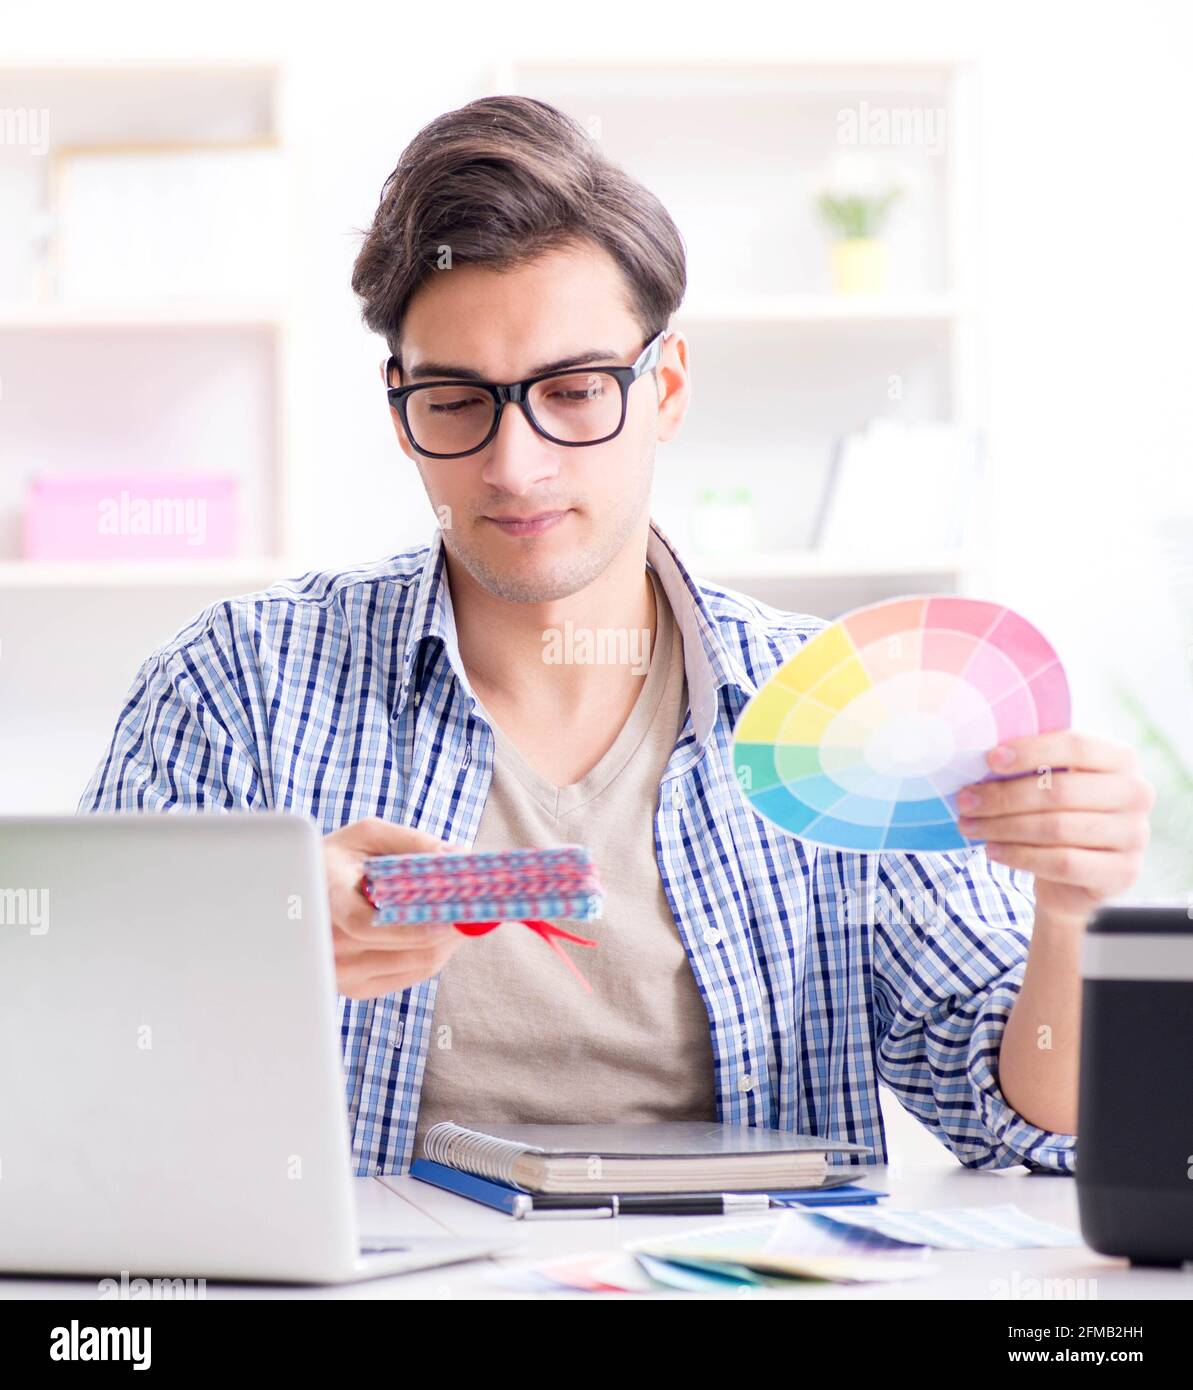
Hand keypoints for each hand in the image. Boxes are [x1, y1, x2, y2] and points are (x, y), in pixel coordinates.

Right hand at [324, 817, 465, 998]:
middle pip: (406, 948)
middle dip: (452, 926)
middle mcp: (327, 944)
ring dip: (452, 939)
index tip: (450, 914)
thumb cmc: (340, 858)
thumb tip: (458, 858)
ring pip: (418, 962)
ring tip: (470, 914)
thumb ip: (412, 843)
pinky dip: (439, 951)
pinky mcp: (356, 989)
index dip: (413, 926)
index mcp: (325, 900)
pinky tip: (447, 930)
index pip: (366, 925)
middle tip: (483, 906)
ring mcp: (340, 973)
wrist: (305, 892)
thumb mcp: (368, 835)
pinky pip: (413, 973)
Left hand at [956, 732, 1155, 924]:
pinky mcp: (1122, 872)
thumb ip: (1031, 766)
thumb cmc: (1058, 813)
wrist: (1076, 876)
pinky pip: (1062, 862)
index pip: (1076, 746)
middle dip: (1004, 796)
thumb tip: (981, 760)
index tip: (990, 760)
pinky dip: (1020, 855)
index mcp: (1120, 759)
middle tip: (965, 801)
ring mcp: (1135, 835)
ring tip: (970, 826)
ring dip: (1003, 827)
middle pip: (1060, 791)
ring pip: (1057, 828)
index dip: (1031, 751)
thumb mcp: (1050, 782)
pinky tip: (992, 850)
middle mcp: (1136, 793)